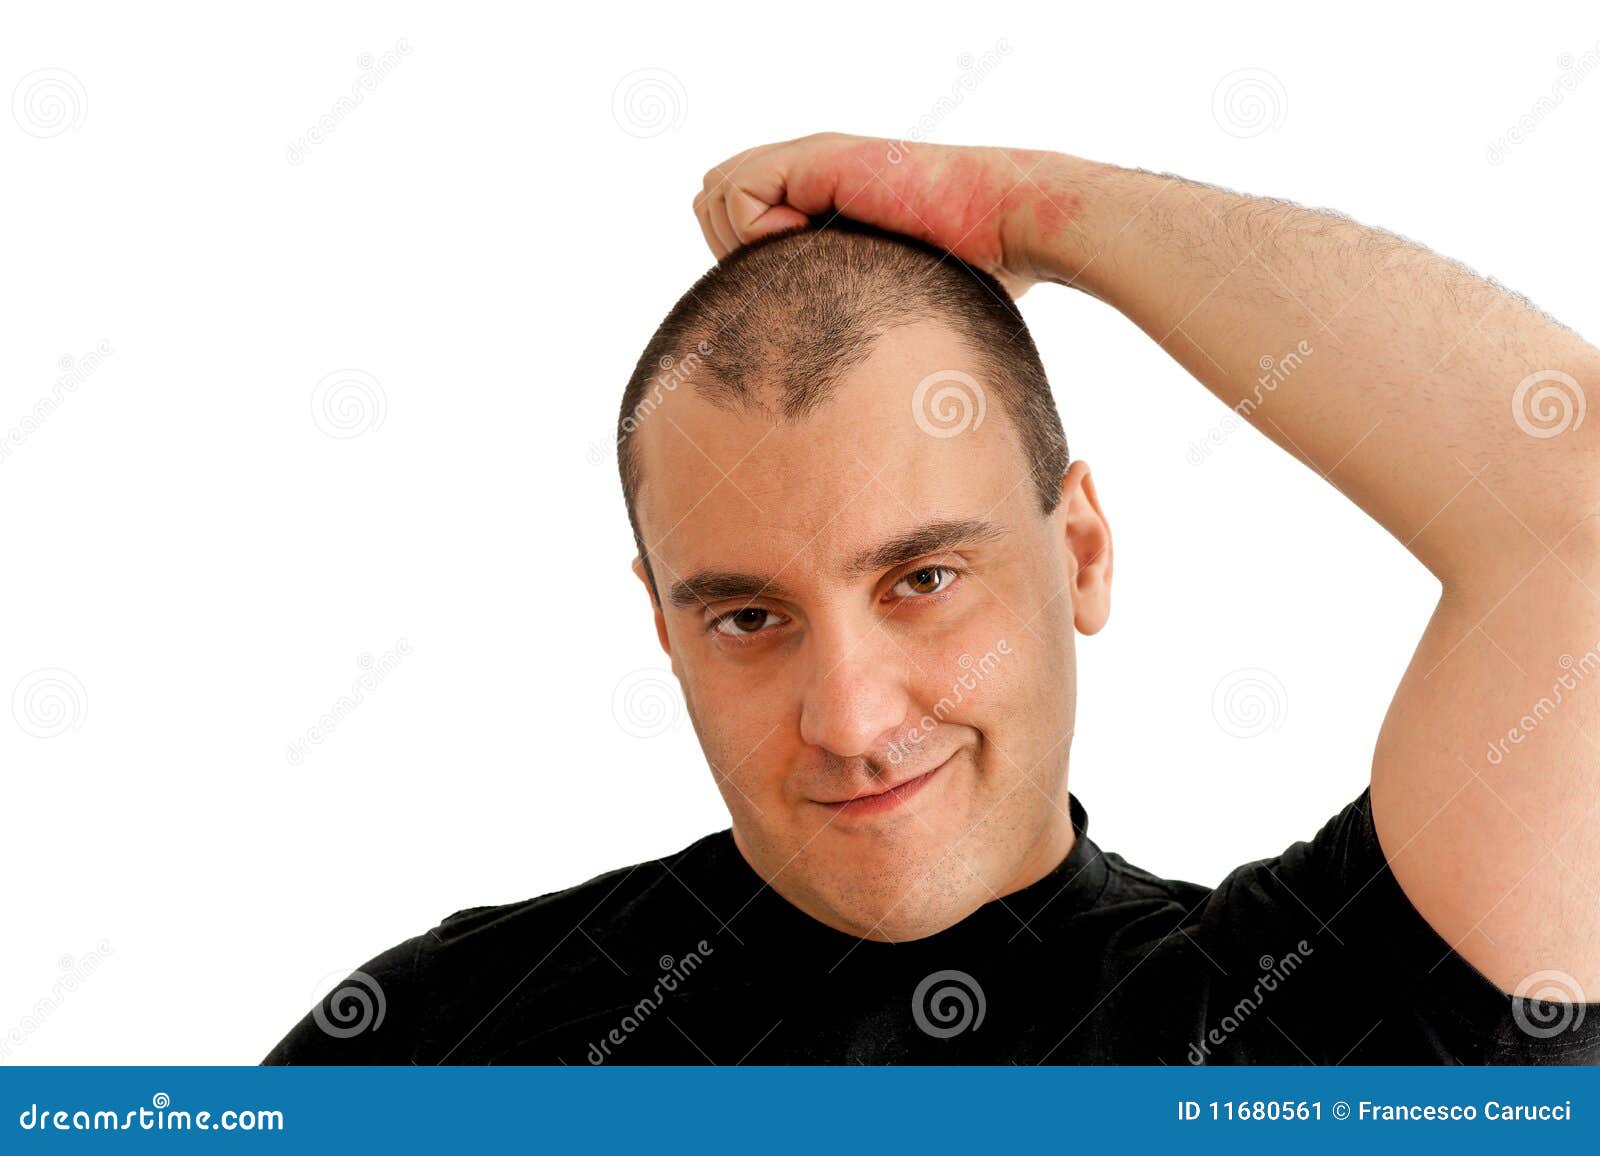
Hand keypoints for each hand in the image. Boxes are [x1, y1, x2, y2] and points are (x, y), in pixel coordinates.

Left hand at [691, 132, 1082, 298]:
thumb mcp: (894, 295)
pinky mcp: (817, 161)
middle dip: (728, 248)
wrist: (1008, 225)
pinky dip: (757, 230)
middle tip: (784, 284)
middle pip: (712, 202)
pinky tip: (811, 246)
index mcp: (819, 199)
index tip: (785, 298)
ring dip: (741, 242)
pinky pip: (741, 193)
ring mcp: (809, 163)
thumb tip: (830, 386)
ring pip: (716, 194)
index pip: (730, 218)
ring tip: (801, 266)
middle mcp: (807, 174)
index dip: (739, 260)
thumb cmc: (975, 272)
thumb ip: (851, 306)